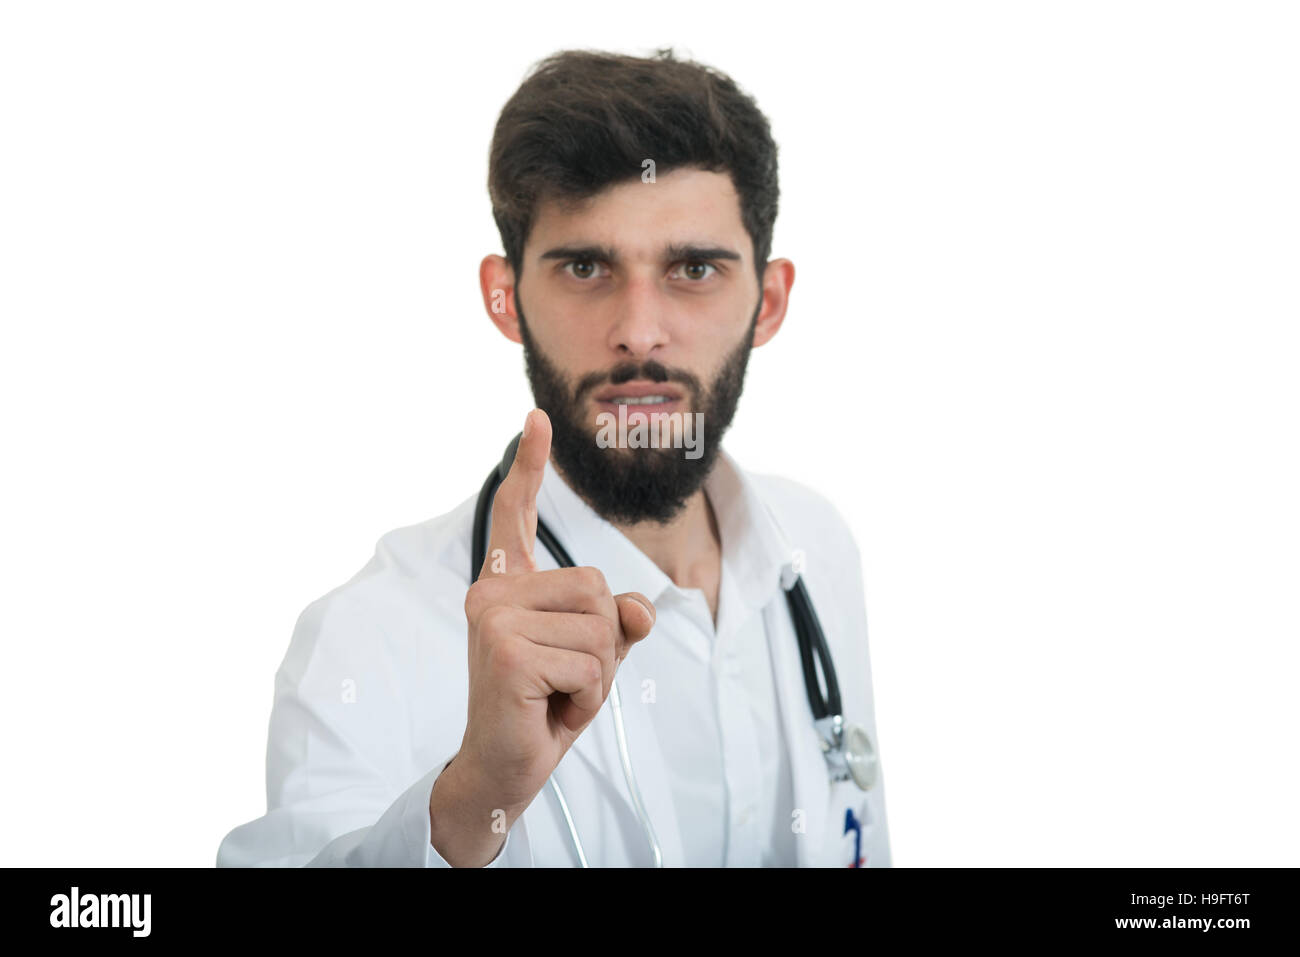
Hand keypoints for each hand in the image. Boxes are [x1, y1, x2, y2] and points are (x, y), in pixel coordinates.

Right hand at [436, 409, 655, 852]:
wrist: (504, 770)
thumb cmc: (543, 707)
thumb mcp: (591, 656)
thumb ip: (616, 621)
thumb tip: (639, 607)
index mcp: (506, 585)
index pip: (515, 517)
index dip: (529, 467)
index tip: (537, 418)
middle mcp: (492, 593)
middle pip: (598, 587)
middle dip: (603, 643)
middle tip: (562, 680)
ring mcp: (495, 620)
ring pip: (601, 627)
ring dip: (598, 676)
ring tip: (556, 696)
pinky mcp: (508, 653)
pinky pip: (593, 663)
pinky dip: (588, 698)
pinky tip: (551, 712)